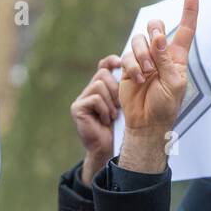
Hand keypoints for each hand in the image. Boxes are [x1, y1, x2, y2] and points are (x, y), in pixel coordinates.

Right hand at [71, 54, 121, 184]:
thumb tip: (133, 68)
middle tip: (119, 105)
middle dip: (115, 88)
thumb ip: (126, 86)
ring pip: (99, 85)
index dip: (112, 61)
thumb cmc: (120, 127)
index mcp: (102, 86)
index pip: (104, 65)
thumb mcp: (127, 103)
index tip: (121, 63)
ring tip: (112, 115)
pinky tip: (105, 121)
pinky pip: (95, 98)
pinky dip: (104, 109)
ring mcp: (81, 99)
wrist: (108, 149)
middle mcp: (89, 90)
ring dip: (110, 102)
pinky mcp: (77, 108)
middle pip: (103, 74)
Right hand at [116, 0, 198, 172]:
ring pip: (139, 39)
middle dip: (154, 31)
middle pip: (156, 26)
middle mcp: (160, 54)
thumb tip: (157, 38)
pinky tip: (138, 79)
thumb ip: (166, 60)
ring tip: (147, 73)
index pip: (185, 30)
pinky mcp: (129, 66)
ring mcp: (144, 59)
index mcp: (178, 57)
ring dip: (143, 54)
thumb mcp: (174, 83)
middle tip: (155, 44)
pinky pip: (127, 55)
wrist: (147, 122)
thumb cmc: (166, 106)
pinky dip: (133, 66)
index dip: (189, 13)